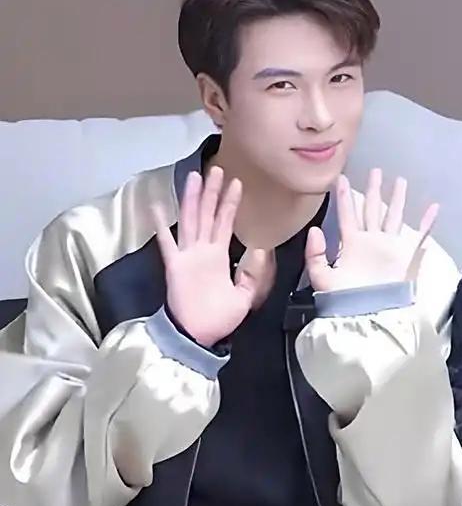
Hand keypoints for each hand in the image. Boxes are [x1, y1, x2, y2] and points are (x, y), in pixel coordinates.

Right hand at [152, 166, 275, 347]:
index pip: (224, 222)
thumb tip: (261, 251)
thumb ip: (252, 275)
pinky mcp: (175, 266)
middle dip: (212, 191)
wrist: (198, 337)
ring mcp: (187, 256)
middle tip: (216, 168)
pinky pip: (167, 243)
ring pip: (191, 220)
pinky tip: (156, 207)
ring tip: (195, 176)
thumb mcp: (244, 297)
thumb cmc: (219, 318)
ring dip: (192, 199)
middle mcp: (202, 250)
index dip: (230, 203)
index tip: (236, 183)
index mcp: (218, 256)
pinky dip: (161, 226)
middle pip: (207, 214)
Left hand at [305, 169, 438, 293]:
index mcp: (351, 244)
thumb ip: (314, 255)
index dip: (344, 197)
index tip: (341, 179)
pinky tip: (433, 207)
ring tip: (400, 181)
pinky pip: (419, 235)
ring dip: (397, 199)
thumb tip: (315, 230)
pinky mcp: (405, 255)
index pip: (347, 215)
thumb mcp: (322, 278)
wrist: (368, 315)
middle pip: (372, 209)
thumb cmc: (345, 300)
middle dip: (373, 190)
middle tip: (375, 171)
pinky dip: (427, 222)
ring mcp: (389, 247)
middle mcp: (371, 242)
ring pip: (393, 216)